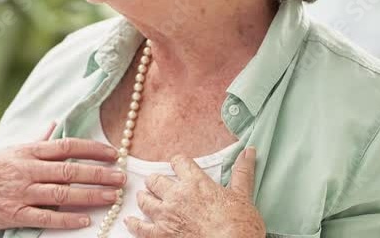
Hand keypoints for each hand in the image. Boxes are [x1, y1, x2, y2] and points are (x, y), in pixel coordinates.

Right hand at [0, 127, 125, 237]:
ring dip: (89, 196)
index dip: (92, 149)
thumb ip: (36, 142)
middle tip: (122, 178)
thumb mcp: (11, 152)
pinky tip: (84, 220)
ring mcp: (19, 192)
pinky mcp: (13, 213)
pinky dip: (66, 219)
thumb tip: (54, 125)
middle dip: (98, 174)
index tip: (114, 153)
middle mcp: (25, 170)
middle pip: (69, 170)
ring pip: (61, 194)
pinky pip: (44, 217)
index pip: (65, 146)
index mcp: (27, 152)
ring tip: (111, 198)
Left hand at [124, 147, 264, 237]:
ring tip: (144, 197)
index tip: (178, 166)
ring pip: (145, 200)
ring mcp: (166, 215)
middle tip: (157, 184)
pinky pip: (140, 227)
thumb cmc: (240, 225)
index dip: (178, 163)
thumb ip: (243, 172)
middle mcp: (176, 195)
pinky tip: (130, 221)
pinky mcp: (160, 234)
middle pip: (156, 180)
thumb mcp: (244, 196)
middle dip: (156, 181)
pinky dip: (134, 224)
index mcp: (195, 183)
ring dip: (144, 198)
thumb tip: (249, 151)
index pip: (179, 162)